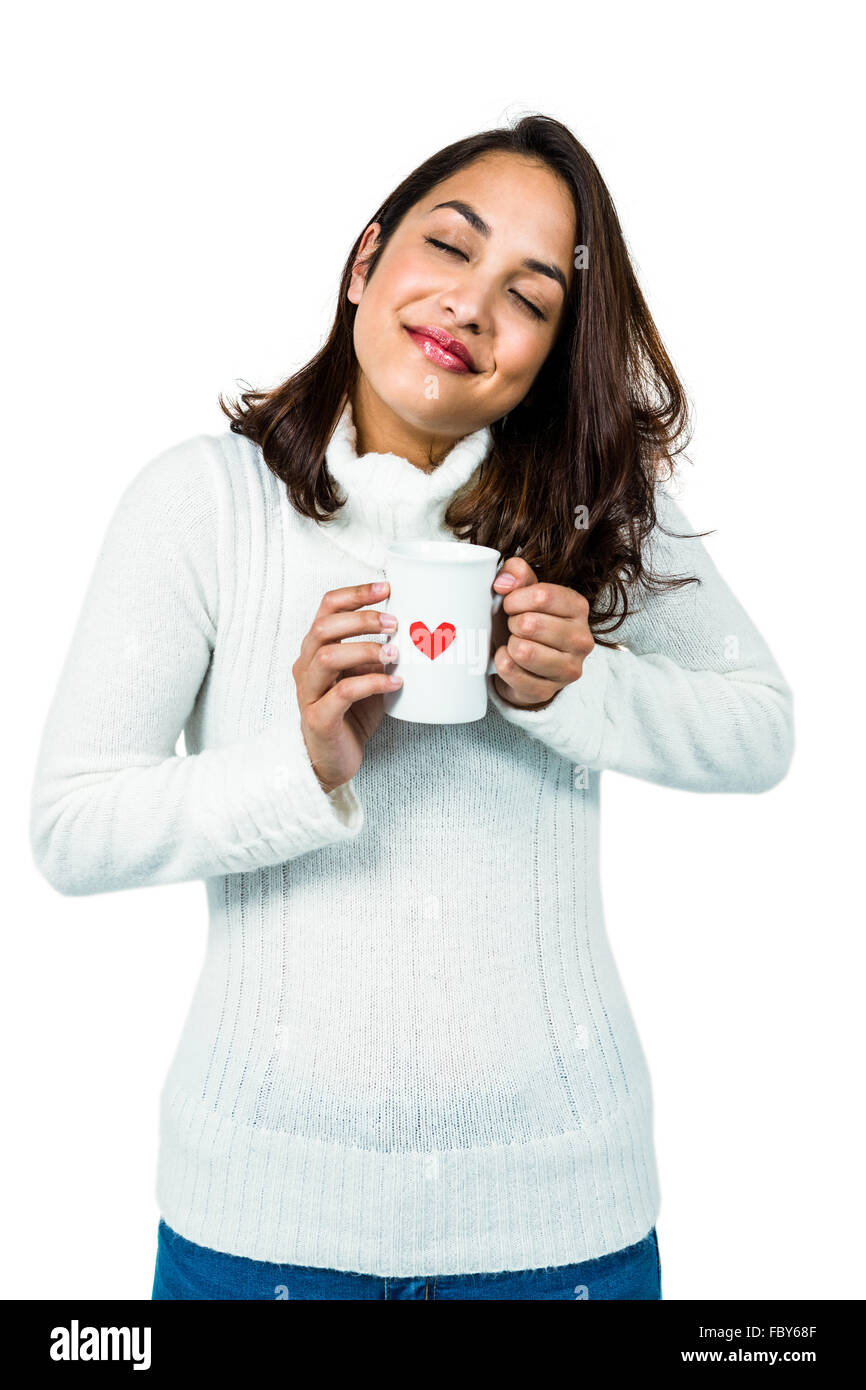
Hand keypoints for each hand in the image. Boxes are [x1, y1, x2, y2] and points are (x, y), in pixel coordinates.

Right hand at [293, 581, 400, 793]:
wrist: (332, 761)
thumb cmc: (351, 715)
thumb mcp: (367, 676)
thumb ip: (379, 653)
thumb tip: (415, 629)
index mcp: (316, 649)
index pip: (327, 608)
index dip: (355, 593)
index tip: (387, 587)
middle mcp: (306, 666)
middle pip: (324, 628)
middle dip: (362, 619)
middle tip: (395, 623)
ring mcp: (308, 692)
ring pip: (327, 657)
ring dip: (366, 649)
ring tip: (395, 653)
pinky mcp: (318, 717)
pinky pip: (343, 693)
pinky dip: (372, 683)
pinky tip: (395, 682)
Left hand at [490, 558, 593, 709]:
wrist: (524, 665)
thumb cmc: (525, 621)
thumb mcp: (523, 592)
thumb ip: (516, 573)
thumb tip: (503, 582)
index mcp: (578, 607)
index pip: (541, 595)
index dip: (515, 598)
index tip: (509, 604)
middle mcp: (582, 639)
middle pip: (530, 623)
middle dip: (512, 623)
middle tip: (513, 627)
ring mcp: (569, 669)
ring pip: (523, 651)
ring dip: (509, 644)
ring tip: (514, 644)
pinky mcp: (548, 691)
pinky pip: (511, 671)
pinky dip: (501, 663)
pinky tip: (509, 660)